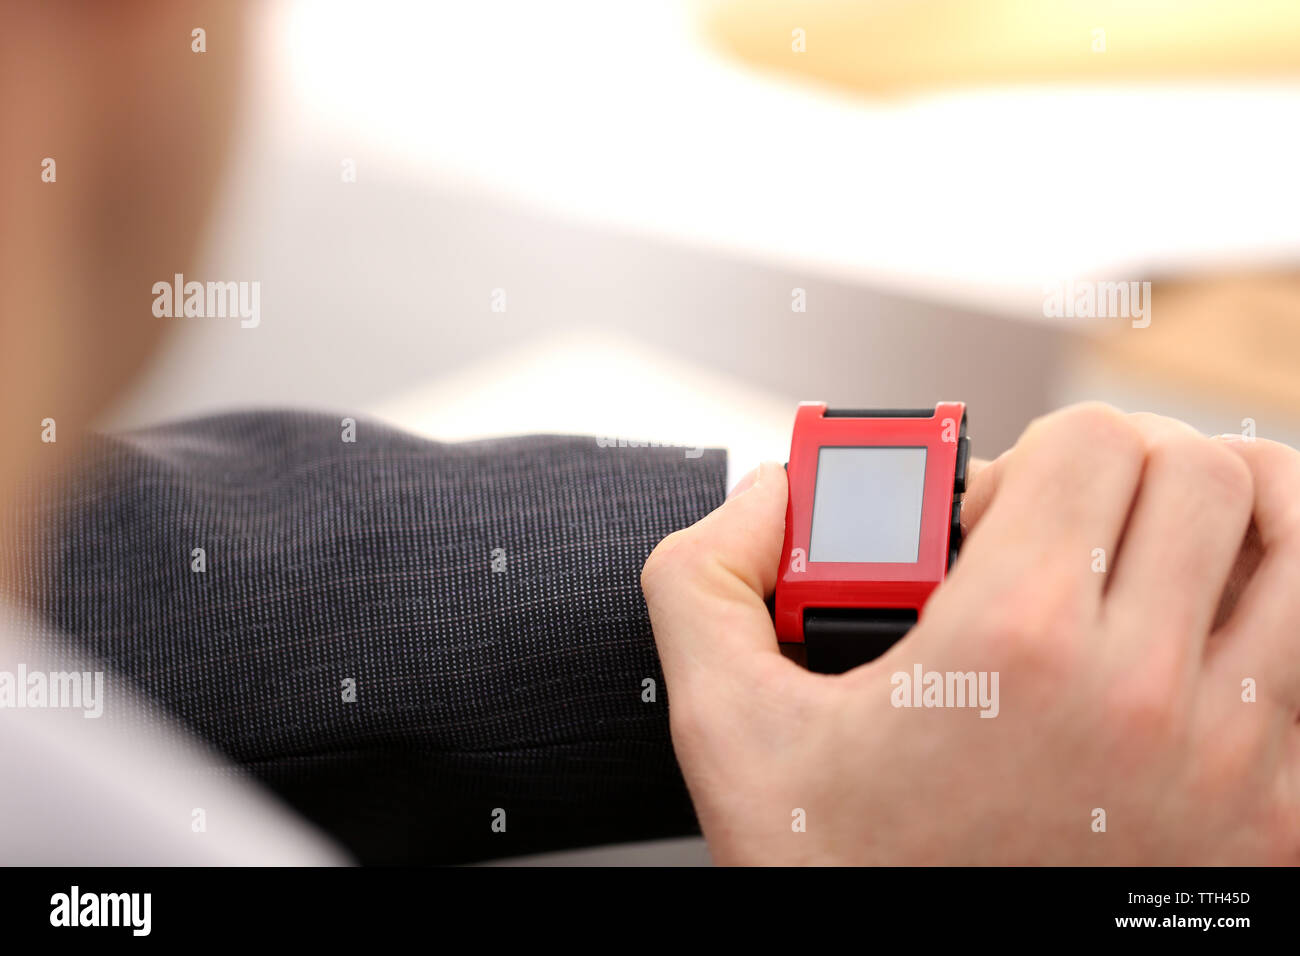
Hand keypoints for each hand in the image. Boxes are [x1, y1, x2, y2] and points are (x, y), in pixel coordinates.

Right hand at [641, 403, 1299, 863]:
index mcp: (1012, 646)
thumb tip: (769, 495)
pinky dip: (1270, 626)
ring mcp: (1232, 764)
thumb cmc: (838, 877)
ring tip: (1163, 549)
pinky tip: (1198, 647)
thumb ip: (708, 580)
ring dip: (1235, 522)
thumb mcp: (726, 728)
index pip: (1091, 440)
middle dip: (1124, 471)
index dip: (1032, 453)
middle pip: (1204, 472)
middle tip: (1066, 527)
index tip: (992, 518)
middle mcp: (1143, 696)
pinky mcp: (1276, 825)